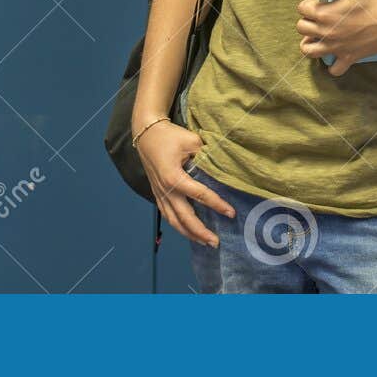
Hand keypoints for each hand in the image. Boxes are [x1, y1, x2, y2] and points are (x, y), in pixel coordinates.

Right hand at [134, 119, 234, 245]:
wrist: (146, 133)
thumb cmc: (169, 136)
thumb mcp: (191, 140)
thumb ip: (206, 155)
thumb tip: (221, 167)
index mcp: (174, 177)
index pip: (200, 195)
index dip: (217, 204)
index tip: (231, 213)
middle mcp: (166, 190)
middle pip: (185, 217)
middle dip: (201, 232)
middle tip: (216, 242)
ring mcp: (160, 193)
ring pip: (174, 221)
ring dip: (189, 234)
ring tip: (204, 242)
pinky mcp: (157, 193)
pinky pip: (167, 215)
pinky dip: (178, 226)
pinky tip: (188, 231)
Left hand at [296, 0, 376, 76]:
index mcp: (326, 13)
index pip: (302, 9)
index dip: (309, 3)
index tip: (319, 2)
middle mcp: (328, 33)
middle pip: (301, 28)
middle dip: (307, 20)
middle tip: (320, 16)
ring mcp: (337, 48)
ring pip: (309, 51)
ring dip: (310, 43)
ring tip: (318, 35)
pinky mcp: (349, 58)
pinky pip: (333, 70)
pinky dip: (331, 65)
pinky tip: (335, 53)